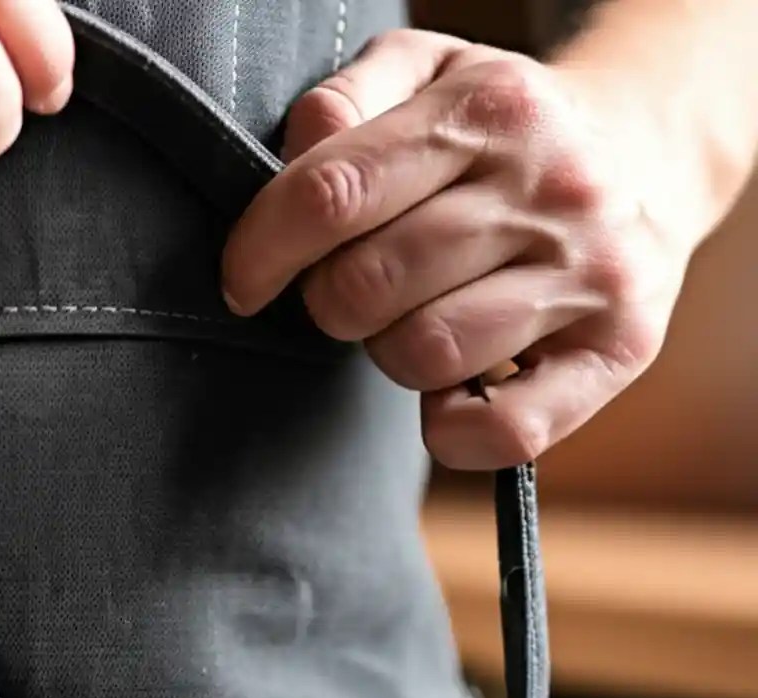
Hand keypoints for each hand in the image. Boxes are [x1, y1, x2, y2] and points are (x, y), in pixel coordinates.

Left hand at [222, 31, 692, 469]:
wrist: (649, 156)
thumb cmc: (504, 126)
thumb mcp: (428, 71)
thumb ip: (346, 98)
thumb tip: (295, 156)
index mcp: (489, 110)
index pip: (331, 194)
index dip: (261, 248)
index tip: (243, 277)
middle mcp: (551, 190)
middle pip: (366, 285)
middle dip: (327, 298)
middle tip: (351, 284)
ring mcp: (593, 273)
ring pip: (424, 353)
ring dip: (387, 350)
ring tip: (413, 316)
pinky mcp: (622, 349)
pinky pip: (507, 432)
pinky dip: (452, 425)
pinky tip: (453, 383)